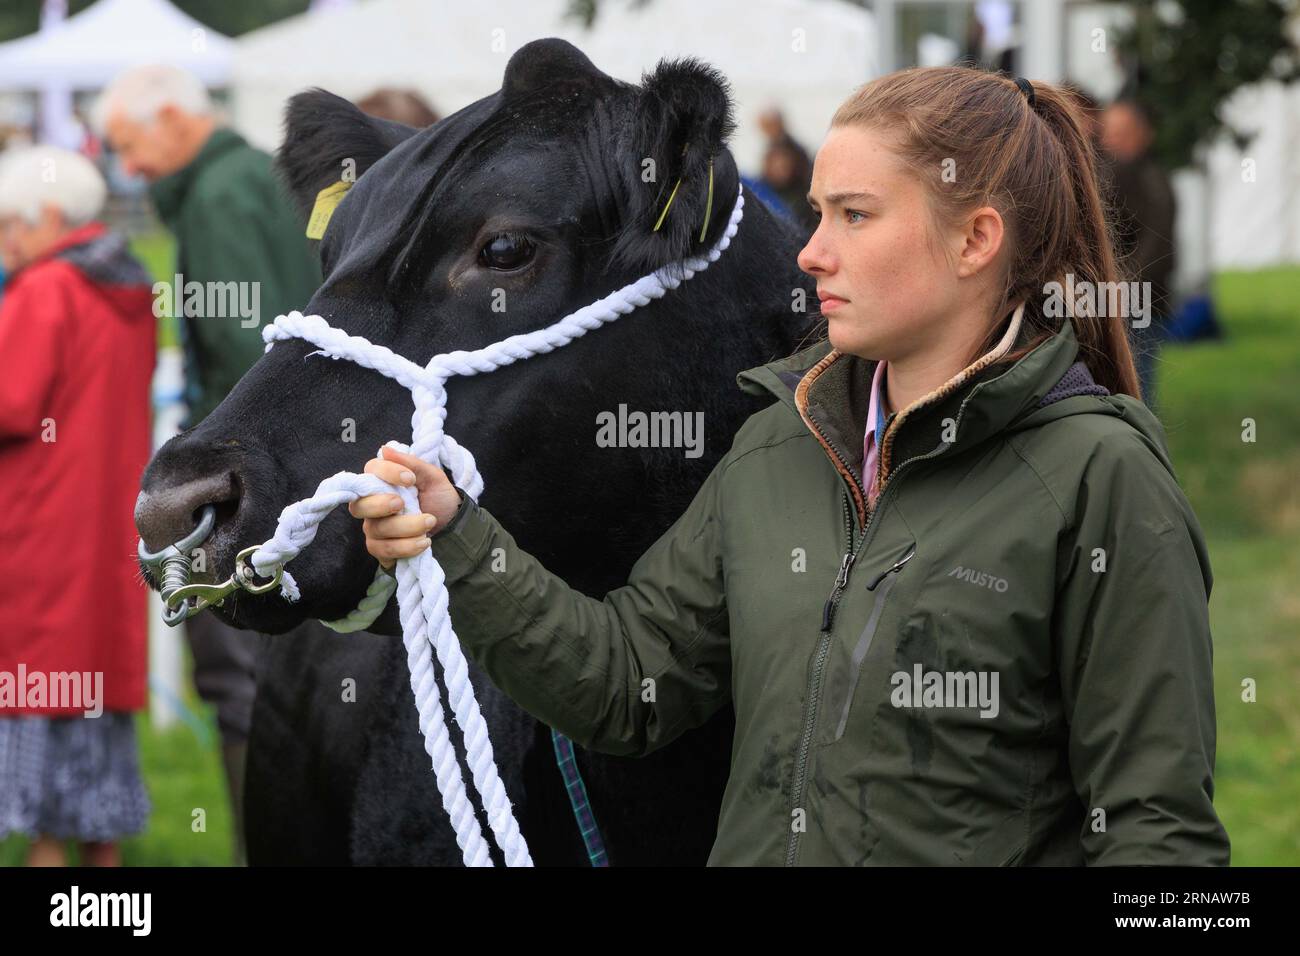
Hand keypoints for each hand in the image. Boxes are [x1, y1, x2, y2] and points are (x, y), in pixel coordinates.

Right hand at [346, 445, 463, 569]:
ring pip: (377, 529)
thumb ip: (412, 463)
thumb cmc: (439, 499)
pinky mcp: (380, 550)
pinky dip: (406, 547)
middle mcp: (371, 505)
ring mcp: (374, 529)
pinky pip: (383, 550)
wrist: (453, 528)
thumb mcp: (433, 478)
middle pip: (360, 505)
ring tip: (430, 523)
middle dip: (382, 505)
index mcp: (382, 482)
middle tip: (404, 504)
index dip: (387, 473)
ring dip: (407, 527)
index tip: (410, 479)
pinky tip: (424, 542)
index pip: (370, 471)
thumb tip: (386, 449)